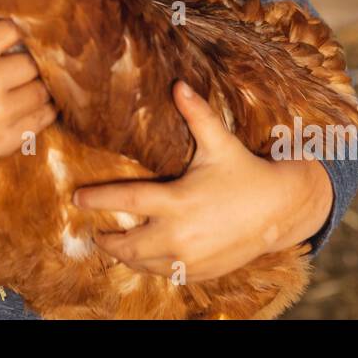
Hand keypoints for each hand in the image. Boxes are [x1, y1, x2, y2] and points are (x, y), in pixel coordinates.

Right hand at [0, 0, 57, 212]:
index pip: (10, 30)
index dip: (12, 33)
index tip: (10, 39)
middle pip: (30, 61)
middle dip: (26, 62)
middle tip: (19, 64)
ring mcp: (0, 114)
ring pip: (41, 90)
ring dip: (35, 86)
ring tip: (24, 85)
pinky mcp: (8, 139)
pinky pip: (43, 118)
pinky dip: (42, 110)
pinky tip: (30, 105)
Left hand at [72, 79, 333, 282]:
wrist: (282, 210)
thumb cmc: (247, 172)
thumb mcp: (219, 143)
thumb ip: (196, 114)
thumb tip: (178, 83)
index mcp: (177, 201)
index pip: (125, 200)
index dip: (97, 199)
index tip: (76, 199)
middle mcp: (180, 235)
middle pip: (127, 244)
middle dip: (108, 239)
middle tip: (95, 232)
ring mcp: (190, 258)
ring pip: (145, 264)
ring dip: (127, 256)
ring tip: (115, 246)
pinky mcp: (202, 272)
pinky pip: (167, 274)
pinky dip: (153, 267)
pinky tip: (146, 258)